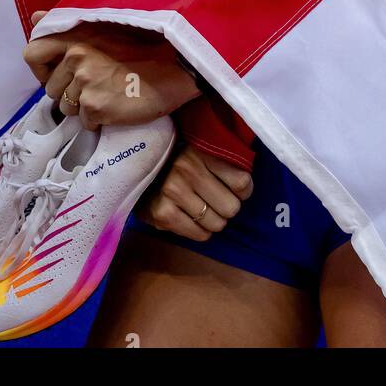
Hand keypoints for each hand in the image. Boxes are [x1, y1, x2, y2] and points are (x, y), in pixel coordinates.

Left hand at [24, 11, 202, 129]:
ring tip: (109, 94)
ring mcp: (84, 83)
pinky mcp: (95, 107)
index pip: (32, 54)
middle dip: (68, 92)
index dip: (42, 69)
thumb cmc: (143, 45)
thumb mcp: (104, 24)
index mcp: (75, 35)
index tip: (60, 73)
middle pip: (51, 89)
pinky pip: (85, 122)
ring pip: (66, 108)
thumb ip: (66, 24)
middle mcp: (75, 57)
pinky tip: (117, 106)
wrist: (175, 66)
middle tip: (95, 86)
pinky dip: (99, 119)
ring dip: (83, 106)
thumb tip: (35, 17)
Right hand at [135, 143, 253, 241]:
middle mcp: (188, 171)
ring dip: (214, 220)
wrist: (139, 167)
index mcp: (202, 152)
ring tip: (204, 210)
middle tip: (218, 201)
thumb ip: (223, 161)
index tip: (236, 189)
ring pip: (217, 224)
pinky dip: (201, 231)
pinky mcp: (162, 214)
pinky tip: (193, 219)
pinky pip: (200, 234)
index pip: (241, 182)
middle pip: (231, 208)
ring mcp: (174, 193)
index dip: (244, 190)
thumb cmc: (178, 159)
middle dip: (228, 207)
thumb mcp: (200, 150)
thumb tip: (247, 185)